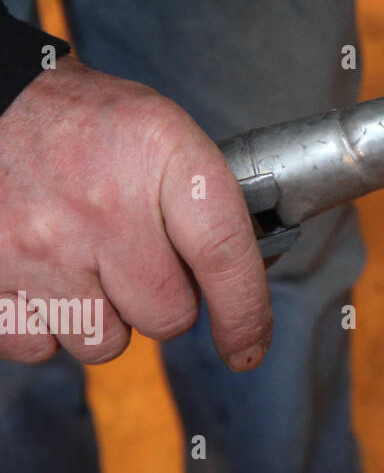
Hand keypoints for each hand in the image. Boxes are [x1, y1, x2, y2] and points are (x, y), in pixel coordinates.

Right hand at [0, 57, 270, 369]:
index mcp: (164, 158)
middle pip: (167, 316)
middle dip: (167, 302)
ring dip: (107, 318)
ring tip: (92, 264)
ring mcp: (40, 246)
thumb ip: (212, 203)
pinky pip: (39, 348)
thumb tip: (255, 271)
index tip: (248, 344)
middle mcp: (103, 206)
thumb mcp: (168, 135)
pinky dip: (50, 325)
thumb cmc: (92, 124)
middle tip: (146, 262)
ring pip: (104, 342)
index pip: (223, 255)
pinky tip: (50, 276)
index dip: (245, 313)